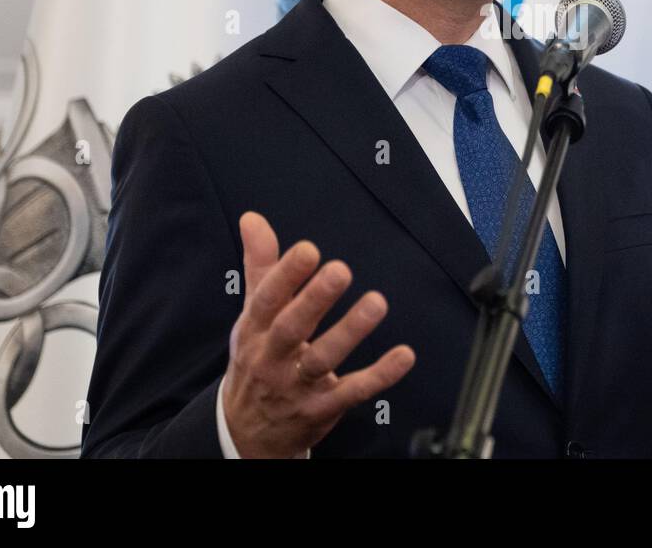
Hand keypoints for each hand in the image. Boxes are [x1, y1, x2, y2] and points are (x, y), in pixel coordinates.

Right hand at [221, 211, 415, 457]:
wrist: (247, 432)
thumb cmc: (257, 360)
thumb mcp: (252, 315)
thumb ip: (260, 266)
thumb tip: (253, 220)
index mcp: (255, 330)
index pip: (267, 300)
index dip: (285, 275)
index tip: (307, 249)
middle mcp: (273, 358)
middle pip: (291, 328)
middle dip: (314, 300)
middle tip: (341, 270)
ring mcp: (297, 386)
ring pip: (323, 359)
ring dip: (350, 331)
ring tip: (376, 302)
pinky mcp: (322, 408)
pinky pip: (353, 392)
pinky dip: (379, 375)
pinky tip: (404, 355)